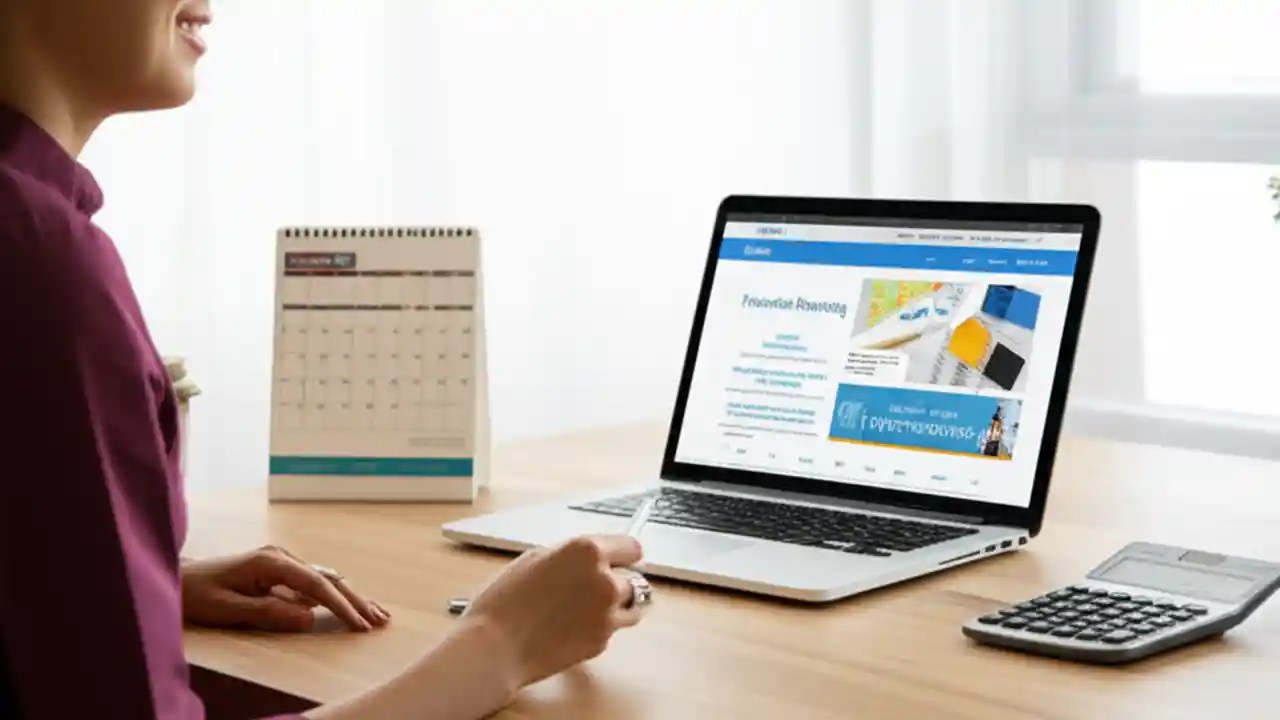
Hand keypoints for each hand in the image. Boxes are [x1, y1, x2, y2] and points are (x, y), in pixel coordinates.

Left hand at [181, 545, 389, 632]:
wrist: (176, 577)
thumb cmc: (197, 594)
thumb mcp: (228, 609)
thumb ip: (269, 612)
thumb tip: (311, 617)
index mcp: (271, 562)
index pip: (317, 584)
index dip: (341, 605)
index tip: (360, 624)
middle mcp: (281, 557)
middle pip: (328, 579)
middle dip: (356, 600)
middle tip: (381, 620)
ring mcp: (281, 562)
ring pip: (325, 580)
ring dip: (350, 597)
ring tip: (376, 613)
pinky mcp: (278, 571)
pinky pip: (312, 583)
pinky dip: (333, 596)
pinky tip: (349, 605)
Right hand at [459, 534, 646, 690]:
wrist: (495, 647)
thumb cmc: (504, 600)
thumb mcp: (534, 559)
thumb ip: (570, 556)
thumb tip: (586, 560)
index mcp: (588, 551)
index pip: (632, 547)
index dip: (623, 555)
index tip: (619, 560)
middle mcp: (605, 580)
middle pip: (634, 578)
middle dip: (618, 581)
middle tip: (595, 588)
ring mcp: (607, 614)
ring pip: (632, 607)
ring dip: (618, 606)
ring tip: (590, 609)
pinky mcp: (602, 642)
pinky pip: (612, 630)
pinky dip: (600, 628)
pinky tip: (572, 629)